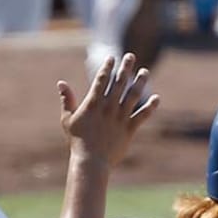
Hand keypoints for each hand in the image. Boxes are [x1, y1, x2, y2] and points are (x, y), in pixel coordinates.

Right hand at [58, 53, 159, 167]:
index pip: (101, 80)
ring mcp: (120, 118)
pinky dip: (150, 107)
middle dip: (125, 68)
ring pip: (133, 96)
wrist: (91, 161)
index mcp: (93, 104)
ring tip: (145, 72)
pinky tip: (156, 98)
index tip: (112, 57)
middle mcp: (108, 108)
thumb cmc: (77, 141)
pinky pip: (142, 115)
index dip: (107, 67)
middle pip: (119, 83)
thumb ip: (67, 100)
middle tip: (131, 56)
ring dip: (139, 82)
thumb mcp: (68, 119)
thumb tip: (61, 83)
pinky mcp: (129, 129)